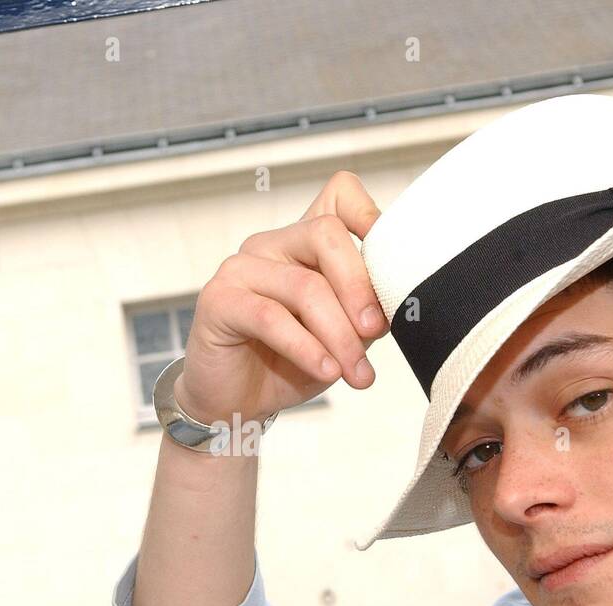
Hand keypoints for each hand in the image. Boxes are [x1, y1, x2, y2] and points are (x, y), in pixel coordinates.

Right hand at [174, 170, 388, 426]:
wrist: (238, 402)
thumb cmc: (289, 363)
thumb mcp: (341, 336)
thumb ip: (363, 312)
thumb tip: (394, 306)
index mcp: (305, 243)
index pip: (339, 196)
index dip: (369, 214)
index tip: (393, 260)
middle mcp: (272, 244)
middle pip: (326, 235)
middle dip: (359, 287)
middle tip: (376, 332)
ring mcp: (241, 267)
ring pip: (304, 285)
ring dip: (338, 335)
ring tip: (356, 373)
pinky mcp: (219, 300)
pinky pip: (271, 318)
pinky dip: (306, 347)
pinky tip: (325, 370)